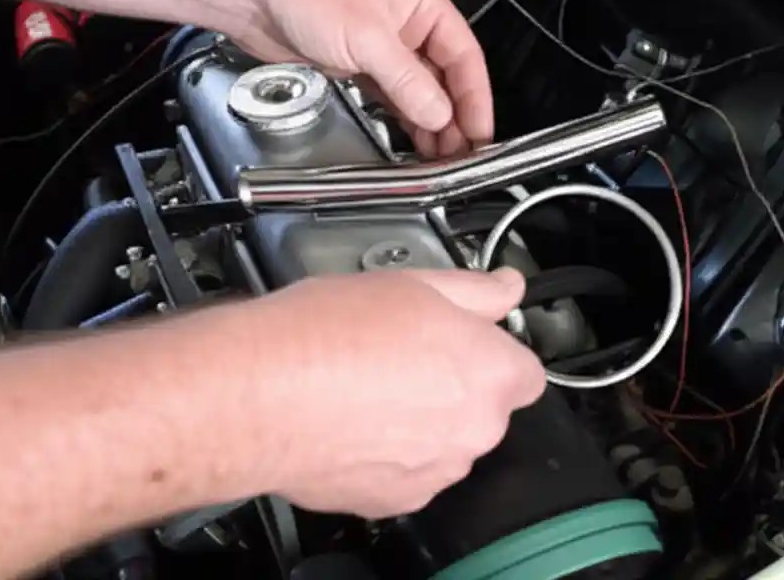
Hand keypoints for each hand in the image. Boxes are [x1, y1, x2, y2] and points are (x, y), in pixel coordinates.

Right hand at [220, 268, 543, 518]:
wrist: (258, 395)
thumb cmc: (325, 336)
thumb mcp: (411, 283)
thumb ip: (474, 291)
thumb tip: (507, 288)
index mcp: (490, 372)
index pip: (525, 370)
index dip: (491, 352)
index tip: (462, 342)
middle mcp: (475, 429)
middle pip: (484, 408)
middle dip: (452, 385)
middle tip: (400, 355)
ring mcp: (436, 471)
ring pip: (444, 442)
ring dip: (419, 421)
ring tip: (365, 386)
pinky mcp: (394, 501)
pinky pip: (405, 473)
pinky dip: (385, 454)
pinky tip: (348, 421)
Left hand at [234, 0, 491, 156]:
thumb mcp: (368, 39)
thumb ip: (408, 82)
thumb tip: (440, 115)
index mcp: (422, 1)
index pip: (464, 56)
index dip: (475, 98)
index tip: (481, 133)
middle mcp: (407, 21)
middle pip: (444, 76)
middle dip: (453, 115)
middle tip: (462, 154)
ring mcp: (382, 42)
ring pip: (418, 88)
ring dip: (429, 121)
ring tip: (441, 156)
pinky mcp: (358, 61)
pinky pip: (392, 93)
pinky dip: (404, 116)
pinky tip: (414, 138)